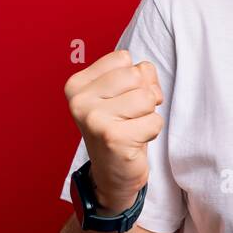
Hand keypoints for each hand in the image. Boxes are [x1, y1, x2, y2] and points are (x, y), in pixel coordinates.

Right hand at [64, 49, 163, 208]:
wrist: (112, 174)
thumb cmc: (120, 127)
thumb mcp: (123, 93)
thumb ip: (136, 73)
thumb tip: (146, 71)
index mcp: (77, 85)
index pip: (123, 58)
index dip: (136, 77)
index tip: (124, 98)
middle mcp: (80, 101)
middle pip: (137, 75)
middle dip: (145, 95)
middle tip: (132, 115)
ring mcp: (94, 119)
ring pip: (147, 97)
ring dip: (149, 114)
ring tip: (133, 127)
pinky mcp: (113, 138)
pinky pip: (154, 121)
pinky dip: (152, 131)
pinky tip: (135, 141)